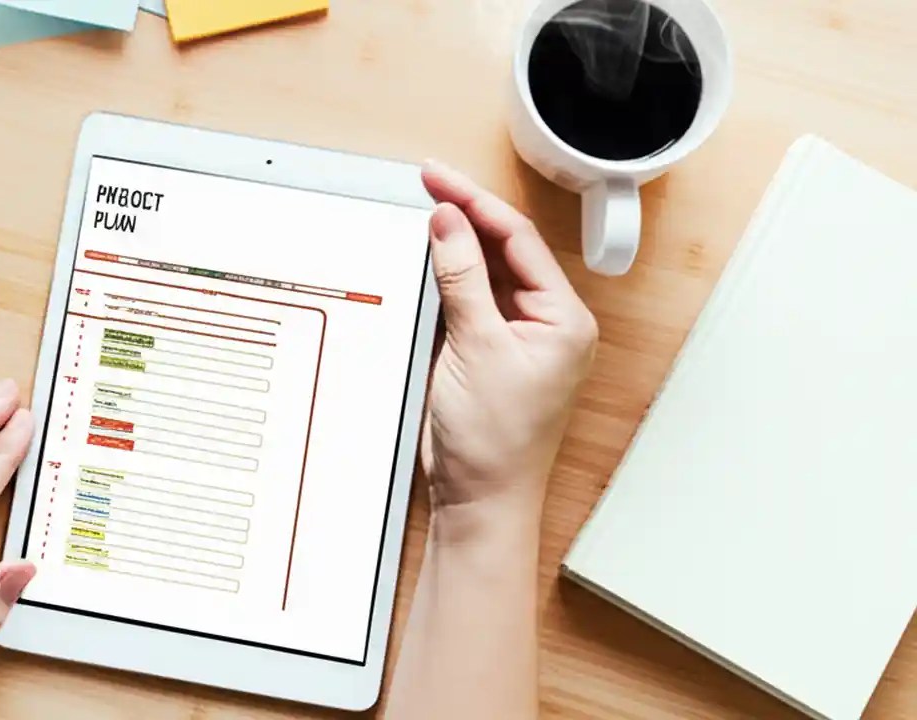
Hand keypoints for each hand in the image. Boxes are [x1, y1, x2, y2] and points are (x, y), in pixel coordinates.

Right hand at [419, 161, 597, 512]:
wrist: (480, 501)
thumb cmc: (495, 443)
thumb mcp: (475, 347)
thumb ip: (462, 277)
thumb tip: (448, 222)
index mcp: (565, 319)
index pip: (519, 241)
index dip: (476, 203)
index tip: (439, 179)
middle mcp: (550, 325)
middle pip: (506, 252)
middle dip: (467, 217)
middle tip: (427, 183)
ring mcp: (522, 340)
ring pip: (488, 276)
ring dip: (458, 246)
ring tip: (427, 210)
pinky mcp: (494, 356)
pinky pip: (474, 304)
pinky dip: (451, 281)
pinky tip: (430, 261)